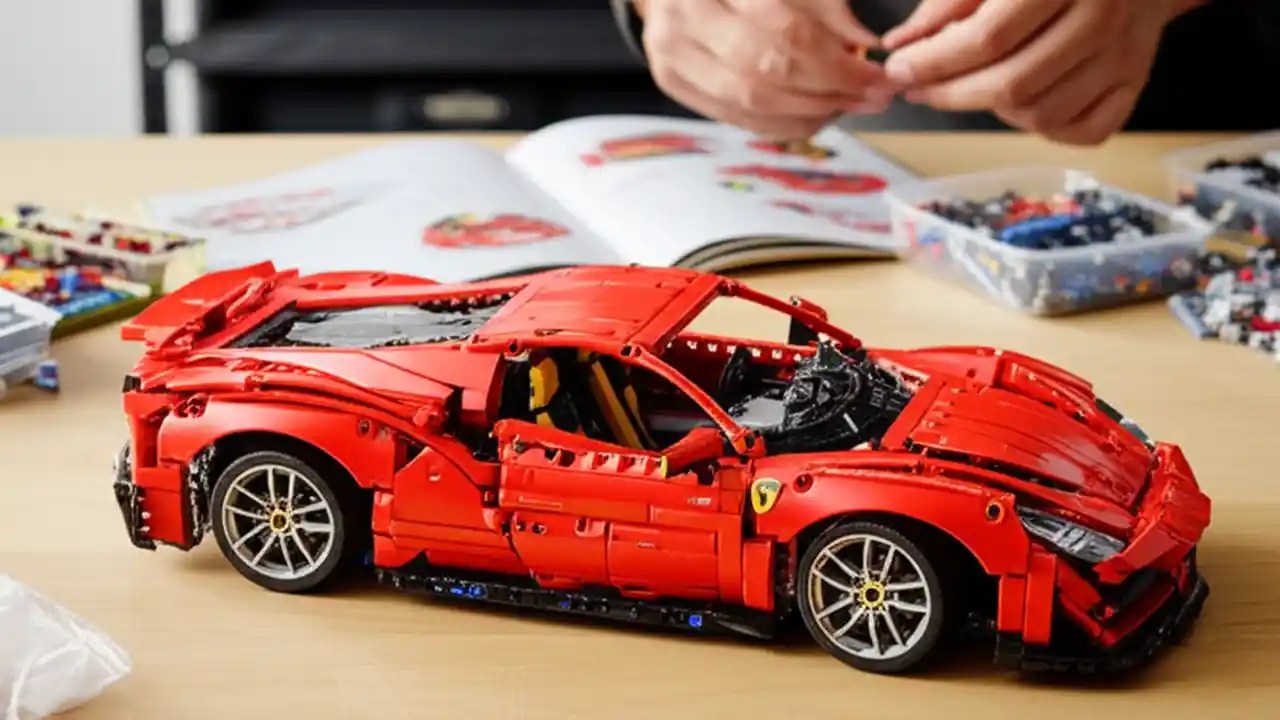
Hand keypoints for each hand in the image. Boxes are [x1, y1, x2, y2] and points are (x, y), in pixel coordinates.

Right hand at [636, 0, 897, 139]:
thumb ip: (822, 5)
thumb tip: (864, 43)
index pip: (787, 33)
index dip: (837, 62)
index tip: (876, 75)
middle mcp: (683, 20)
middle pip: (767, 72)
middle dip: (828, 91)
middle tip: (871, 97)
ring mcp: (671, 56)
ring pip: (750, 101)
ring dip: (808, 112)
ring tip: (847, 106)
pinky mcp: (672, 82)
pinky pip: (735, 116)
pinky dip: (781, 122)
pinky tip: (813, 116)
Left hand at [881, 0, 1201, 145]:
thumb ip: (949, 2)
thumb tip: (901, 43)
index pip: (988, 38)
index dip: (934, 61)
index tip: (898, 69)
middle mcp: (1102, 18)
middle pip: (1011, 84)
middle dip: (951, 94)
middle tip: (919, 88)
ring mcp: (1123, 56)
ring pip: (1040, 114)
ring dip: (993, 110)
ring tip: (970, 87)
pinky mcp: (1135, 83)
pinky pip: (1080, 131)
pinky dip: (1044, 127)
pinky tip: (1021, 102)